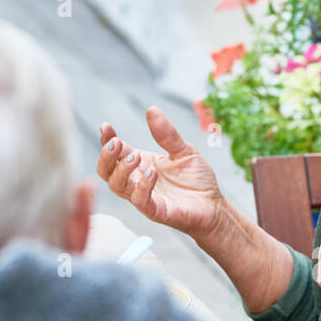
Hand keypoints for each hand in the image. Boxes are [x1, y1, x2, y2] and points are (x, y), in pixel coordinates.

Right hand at [97, 107, 226, 239]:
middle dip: (106, 156)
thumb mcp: (184, 151)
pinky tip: (151, 173)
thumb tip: (152, 110)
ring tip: (136, 157)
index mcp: (141, 164)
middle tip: (116, 143)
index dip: (106, 139)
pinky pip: (140, 200)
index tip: (106, 126)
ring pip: (117, 186)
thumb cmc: (197, 180)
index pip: (115, 152)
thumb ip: (167, 134)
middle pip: (106, 171)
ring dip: (122, 170)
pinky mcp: (156, 211)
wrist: (214, 206)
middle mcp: (137, 180)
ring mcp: (144, 197)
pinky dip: (142, 186)